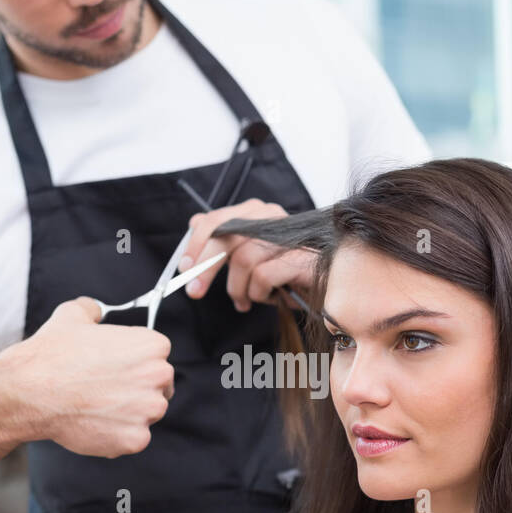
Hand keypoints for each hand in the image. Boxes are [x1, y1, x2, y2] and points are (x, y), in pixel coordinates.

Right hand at [3, 297, 174, 456]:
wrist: (30, 391)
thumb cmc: (52, 355)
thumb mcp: (71, 316)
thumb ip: (91, 309)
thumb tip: (94, 309)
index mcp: (151, 345)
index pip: (157, 356)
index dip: (135, 363)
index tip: (118, 369)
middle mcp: (157, 376)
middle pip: (158, 386)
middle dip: (137, 389)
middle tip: (106, 390)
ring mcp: (148, 410)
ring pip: (147, 413)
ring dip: (128, 413)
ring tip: (97, 407)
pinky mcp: (136, 439)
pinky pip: (135, 439)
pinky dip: (117, 436)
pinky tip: (94, 424)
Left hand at [176, 200, 316, 311]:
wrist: (327, 287)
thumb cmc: (284, 273)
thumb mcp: (250, 256)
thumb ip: (225, 239)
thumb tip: (195, 223)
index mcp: (257, 212)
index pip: (217, 220)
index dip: (196, 245)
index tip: (184, 268)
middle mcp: (272, 217)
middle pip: (226, 237)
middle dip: (206, 268)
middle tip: (195, 291)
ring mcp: (289, 236)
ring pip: (244, 260)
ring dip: (238, 288)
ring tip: (245, 300)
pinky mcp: (301, 258)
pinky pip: (264, 276)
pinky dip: (259, 292)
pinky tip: (266, 297)